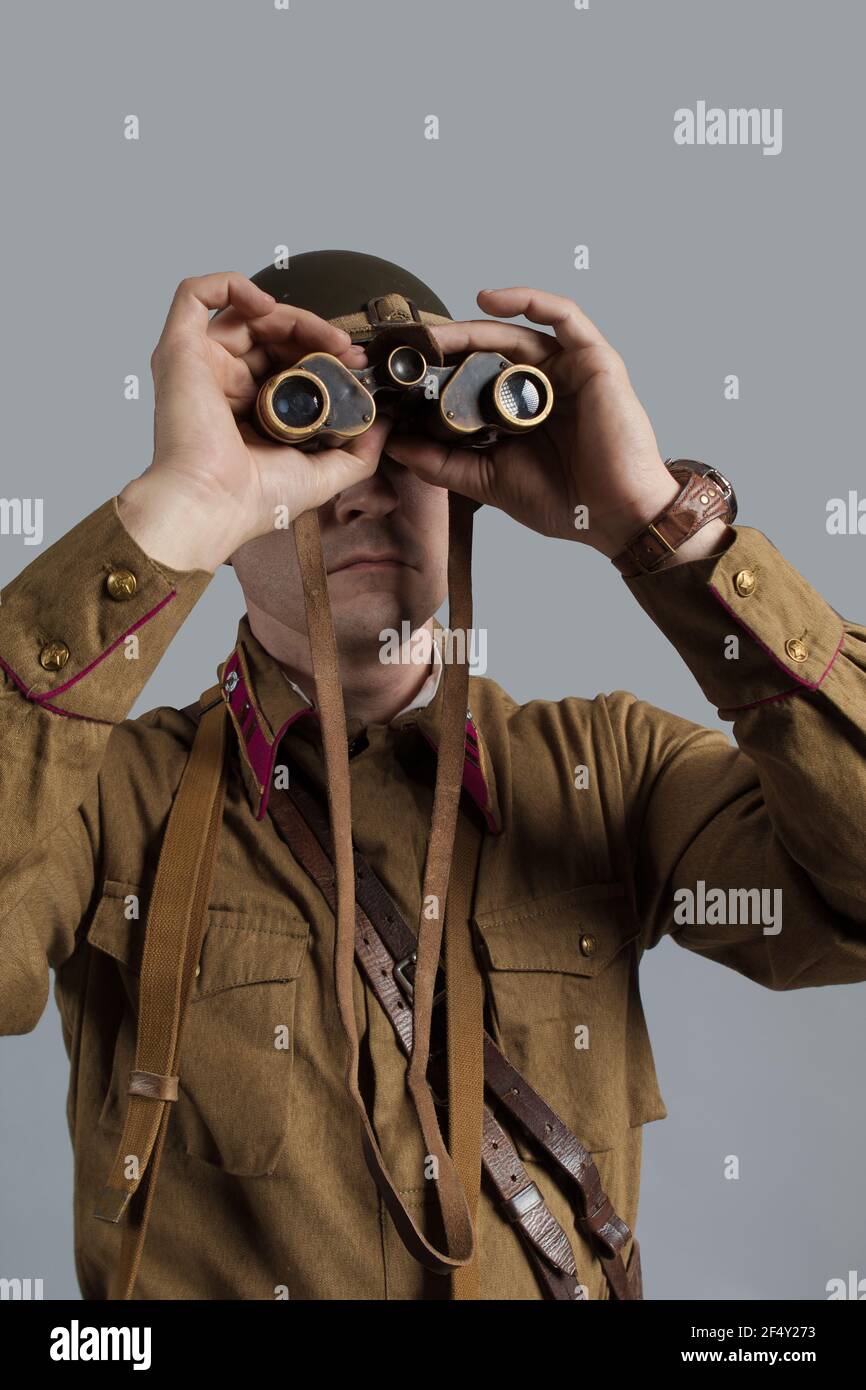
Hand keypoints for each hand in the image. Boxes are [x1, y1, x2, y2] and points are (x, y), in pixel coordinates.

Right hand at [117, 272, 394, 571]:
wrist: (216, 505)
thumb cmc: (255, 499)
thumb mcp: (323, 474)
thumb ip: (357, 453)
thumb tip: (384, 426)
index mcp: (247, 408)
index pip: (285, 361)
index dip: (321, 353)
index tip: (354, 363)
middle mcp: (220, 381)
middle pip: (269, 334)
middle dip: (314, 334)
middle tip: (348, 349)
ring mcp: (198, 364)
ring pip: (243, 312)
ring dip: (290, 313)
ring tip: (324, 336)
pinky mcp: (178, 349)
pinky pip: (195, 295)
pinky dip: (232, 285)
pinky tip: (268, 306)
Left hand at [385, 286, 718, 560]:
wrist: (615, 516)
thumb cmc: (564, 502)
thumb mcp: (488, 480)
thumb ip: (442, 463)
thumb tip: (396, 445)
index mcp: (520, 412)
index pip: (473, 380)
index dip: (438, 373)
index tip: (400, 375)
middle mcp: (543, 386)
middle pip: (488, 352)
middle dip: (447, 347)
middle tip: (410, 349)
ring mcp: (568, 370)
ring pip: (516, 332)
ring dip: (473, 328)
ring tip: (436, 334)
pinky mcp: (593, 359)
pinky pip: (562, 315)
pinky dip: (528, 299)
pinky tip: (488, 299)